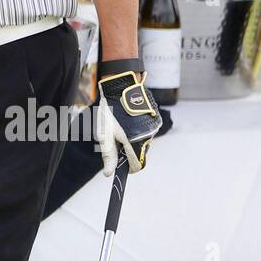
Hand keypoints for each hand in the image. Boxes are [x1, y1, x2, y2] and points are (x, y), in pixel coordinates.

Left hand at [95, 60, 161, 176]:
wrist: (122, 86)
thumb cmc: (110, 110)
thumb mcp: (104, 133)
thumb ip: (108, 155)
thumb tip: (109, 174)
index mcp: (134, 142)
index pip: (136, 166)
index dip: (127, 167)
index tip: (120, 163)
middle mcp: (148, 137)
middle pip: (139, 154)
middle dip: (128, 151)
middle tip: (115, 138)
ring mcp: (154, 128)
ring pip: (144, 142)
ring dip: (134, 140)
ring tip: (122, 125)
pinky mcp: (156, 120)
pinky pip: (148, 132)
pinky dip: (139, 130)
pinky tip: (129, 119)